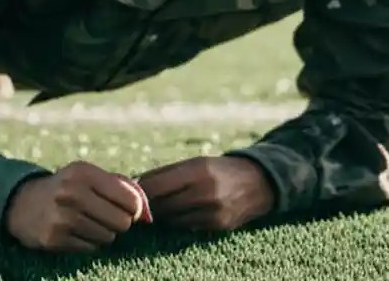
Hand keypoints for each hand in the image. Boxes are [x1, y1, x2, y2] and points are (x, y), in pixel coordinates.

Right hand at [4, 161, 144, 252]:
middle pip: (123, 222)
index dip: (134, 208)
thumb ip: (123, 188)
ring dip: (103, 233)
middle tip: (104, 216)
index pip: (131, 201)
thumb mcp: (91, 176)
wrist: (21, 203)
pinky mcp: (53, 239)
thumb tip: (148, 216)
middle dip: (119, 222)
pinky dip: (88, 243)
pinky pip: (91, 248)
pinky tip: (73, 231)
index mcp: (84, 172)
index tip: (123, 207)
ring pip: (108, 238)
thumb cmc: (68, 187)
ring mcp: (61, 217)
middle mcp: (72, 193)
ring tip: (86, 222)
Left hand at [137, 156, 274, 231]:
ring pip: (171, 219)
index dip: (140, 191)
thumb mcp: (194, 163)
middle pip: (162, 205)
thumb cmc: (218, 169)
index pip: (156, 185)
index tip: (131, 192)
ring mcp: (212, 211)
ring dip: (161, 214)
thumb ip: (165, 174)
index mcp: (197, 169)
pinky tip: (178, 212)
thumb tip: (134, 185)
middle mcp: (205, 191)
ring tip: (160, 206)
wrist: (257, 183)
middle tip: (140, 203)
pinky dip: (178, 220)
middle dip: (149, 205)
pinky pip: (186, 226)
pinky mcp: (218, 226)